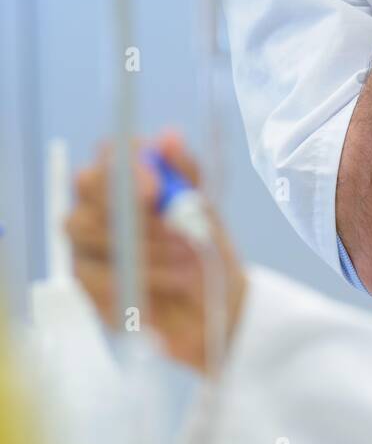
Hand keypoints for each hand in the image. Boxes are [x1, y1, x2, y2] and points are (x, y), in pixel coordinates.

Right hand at [65, 129, 246, 372]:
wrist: (214, 307)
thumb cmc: (204, 249)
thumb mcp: (204, 210)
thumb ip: (186, 174)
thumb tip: (169, 136)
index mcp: (127, 177)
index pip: (110, 153)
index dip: (127, 165)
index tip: (156, 188)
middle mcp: (97, 202)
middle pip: (86, 185)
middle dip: (133, 208)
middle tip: (177, 228)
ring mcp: (85, 241)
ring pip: (89, 229)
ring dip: (144, 246)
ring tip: (187, 258)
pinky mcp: (85, 280)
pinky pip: (97, 274)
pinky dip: (140, 277)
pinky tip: (172, 281)